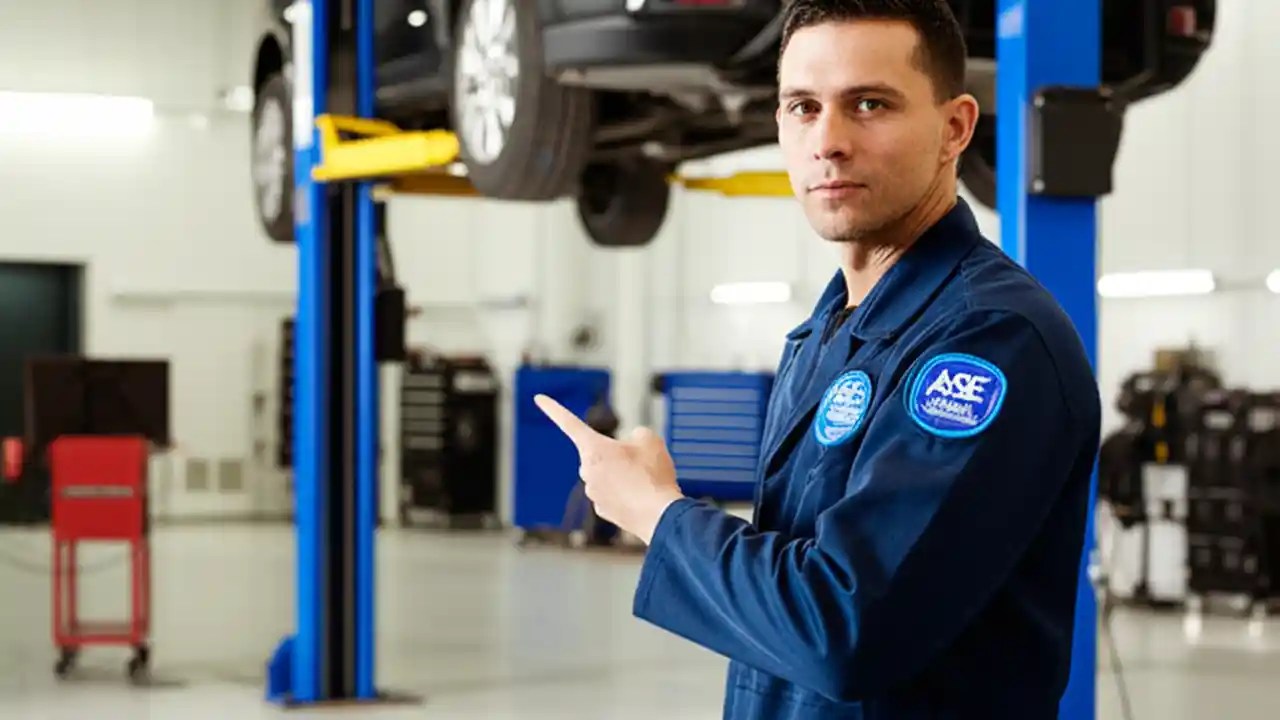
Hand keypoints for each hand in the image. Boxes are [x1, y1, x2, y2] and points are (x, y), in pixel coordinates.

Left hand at [534, 394, 684, 544]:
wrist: (660, 515)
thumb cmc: (653, 475)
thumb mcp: (650, 439)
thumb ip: (636, 434)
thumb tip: (631, 446)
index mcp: (594, 448)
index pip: (569, 423)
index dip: (553, 409)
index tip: (537, 398)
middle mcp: (587, 470)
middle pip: (600, 453)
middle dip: (617, 454)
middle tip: (640, 462)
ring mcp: (593, 493)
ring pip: (607, 474)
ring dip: (623, 474)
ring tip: (644, 481)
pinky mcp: (602, 510)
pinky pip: (613, 494)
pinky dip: (625, 493)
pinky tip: (640, 497)